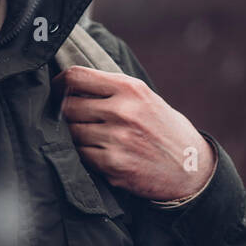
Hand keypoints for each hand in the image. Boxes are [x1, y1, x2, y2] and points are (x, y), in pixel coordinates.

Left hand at [51, 66, 214, 201]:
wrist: (190, 168)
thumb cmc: (162, 129)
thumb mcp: (144, 98)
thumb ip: (111, 89)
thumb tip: (67, 82)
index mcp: (129, 88)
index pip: (76, 76)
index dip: (57, 83)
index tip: (55, 91)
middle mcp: (123, 111)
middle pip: (67, 106)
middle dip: (63, 113)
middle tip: (68, 119)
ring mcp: (117, 139)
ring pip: (71, 133)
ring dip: (73, 136)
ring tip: (88, 137)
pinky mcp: (113, 165)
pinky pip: (80, 155)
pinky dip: (83, 155)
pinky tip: (98, 153)